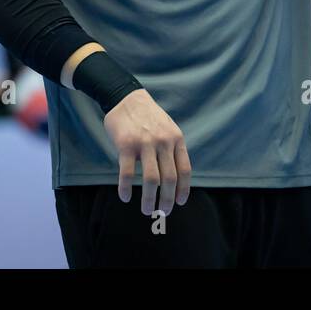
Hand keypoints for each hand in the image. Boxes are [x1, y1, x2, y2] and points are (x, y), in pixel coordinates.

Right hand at [103, 88, 190, 215]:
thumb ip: (173, 148)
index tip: (180, 203)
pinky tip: (125, 197)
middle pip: (170, 179)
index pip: (185, 170)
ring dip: (149, 199)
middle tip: (163, 212)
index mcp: (176, 139)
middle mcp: (163, 142)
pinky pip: (127, 174)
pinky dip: (126, 189)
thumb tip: (176, 176)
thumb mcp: (168, 127)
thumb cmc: (148, 116)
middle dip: (168, 200)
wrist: (126, 97)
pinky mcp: (126, 145)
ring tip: (147, 210)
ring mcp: (145, 144)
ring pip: (151, 180)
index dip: (184, 189)